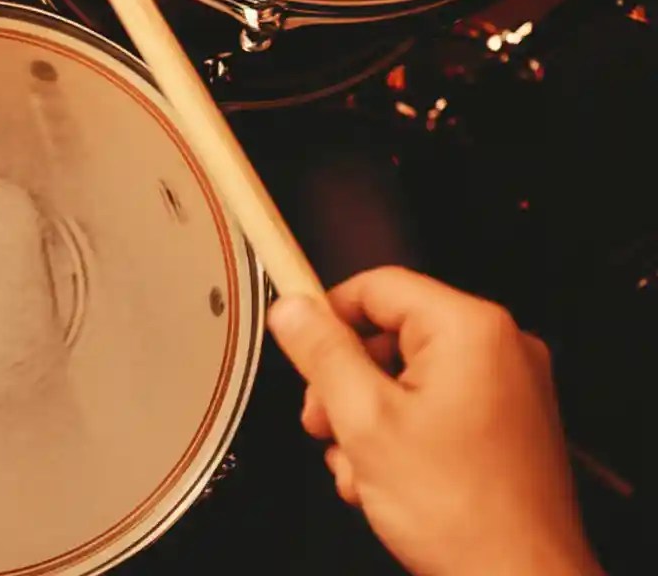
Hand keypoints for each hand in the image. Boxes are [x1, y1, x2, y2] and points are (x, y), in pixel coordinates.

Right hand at [266, 267, 600, 575]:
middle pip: (388, 334)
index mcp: (470, 330)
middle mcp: (498, 349)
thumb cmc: (463, 512)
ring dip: (365, 418)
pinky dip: (399, 435)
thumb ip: (322, 355)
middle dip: (344, 381)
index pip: (377, 286)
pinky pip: (433, 406)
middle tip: (324, 421)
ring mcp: (506, 388)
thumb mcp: (364, 421)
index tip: (297, 342)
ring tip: (358, 464)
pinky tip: (385, 478)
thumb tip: (292, 309)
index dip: (327, 315)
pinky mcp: (504, 424)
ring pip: (404, 377)